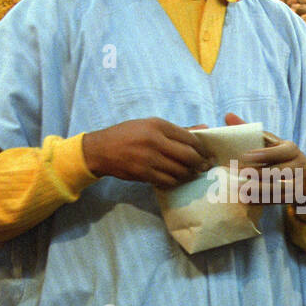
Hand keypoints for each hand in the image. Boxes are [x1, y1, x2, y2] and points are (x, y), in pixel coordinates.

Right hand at [82, 118, 211, 189]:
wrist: (101, 150)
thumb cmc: (127, 134)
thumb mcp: (150, 125)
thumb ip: (178, 129)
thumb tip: (204, 128)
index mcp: (158, 125)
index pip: (190, 138)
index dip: (201, 148)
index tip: (204, 153)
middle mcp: (154, 140)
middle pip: (188, 156)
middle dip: (199, 163)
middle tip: (202, 166)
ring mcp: (149, 158)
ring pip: (180, 171)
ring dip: (188, 174)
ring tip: (190, 173)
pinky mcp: (144, 173)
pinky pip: (168, 181)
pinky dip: (175, 181)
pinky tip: (176, 178)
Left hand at [223, 112, 305, 212]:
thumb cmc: (286, 159)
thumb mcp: (275, 144)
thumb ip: (252, 132)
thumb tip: (228, 116)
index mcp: (291, 149)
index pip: (277, 151)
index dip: (262, 154)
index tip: (244, 156)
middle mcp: (298, 165)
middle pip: (276, 171)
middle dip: (256, 173)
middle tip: (237, 174)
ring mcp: (299, 183)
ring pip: (276, 188)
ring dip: (257, 189)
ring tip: (238, 188)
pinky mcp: (296, 197)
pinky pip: (277, 200)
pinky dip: (261, 200)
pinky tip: (246, 199)